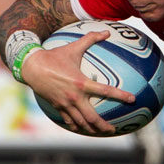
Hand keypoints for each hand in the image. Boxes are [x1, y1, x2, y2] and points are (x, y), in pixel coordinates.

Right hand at [21, 30, 136, 133]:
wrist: (31, 66)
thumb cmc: (54, 56)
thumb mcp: (73, 46)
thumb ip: (91, 39)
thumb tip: (107, 31)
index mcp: (81, 83)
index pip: (106, 90)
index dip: (120, 95)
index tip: (133, 99)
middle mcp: (74, 96)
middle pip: (91, 117)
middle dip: (103, 125)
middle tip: (114, 129)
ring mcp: (64, 103)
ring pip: (80, 122)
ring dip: (91, 129)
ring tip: (100, 133)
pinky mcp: (56, 106)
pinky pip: (68, 119)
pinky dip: (76, 125)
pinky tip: (82, 128)